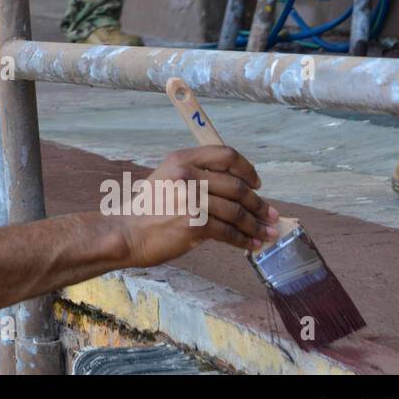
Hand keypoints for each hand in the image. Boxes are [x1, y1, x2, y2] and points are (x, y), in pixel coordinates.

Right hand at [119, 145, 279, 267]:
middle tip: (270, 214)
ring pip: (236, 212)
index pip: (225, 154)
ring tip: (267, 233)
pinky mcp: (194, 224)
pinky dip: (243, 240)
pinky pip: (228, 232)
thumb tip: (238, 188)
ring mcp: (191, 200)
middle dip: (258, 203)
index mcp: (181, 159)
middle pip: (236, 186)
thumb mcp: (167, 177)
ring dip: (255, 225)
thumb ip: (197, 175)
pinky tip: (251, 244)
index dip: (246, 169)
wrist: (127, 232)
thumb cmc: (149, 209)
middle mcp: (187, 176)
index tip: (257, 183)